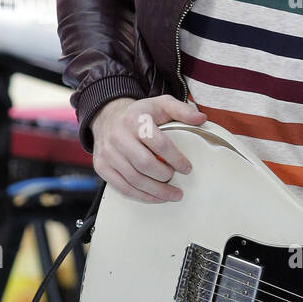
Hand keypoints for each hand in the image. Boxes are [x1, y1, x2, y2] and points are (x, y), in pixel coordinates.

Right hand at [90, 95, 207, 202]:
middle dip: (165, 177)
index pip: (159, 143)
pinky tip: (154, 197)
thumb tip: (201, 118)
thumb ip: (182, 110)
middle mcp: (118, 136)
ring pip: (134, 179)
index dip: (175, 159)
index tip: (187, 168)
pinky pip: (122, 187)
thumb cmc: (139, 114)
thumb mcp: (161, 104)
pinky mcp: (101, 166)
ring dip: (156, 191)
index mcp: (135, 120)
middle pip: (145, 164)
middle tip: (177, 182)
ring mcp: (108, 153)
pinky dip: (141, 196)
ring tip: (172, 195)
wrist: (108, 117)